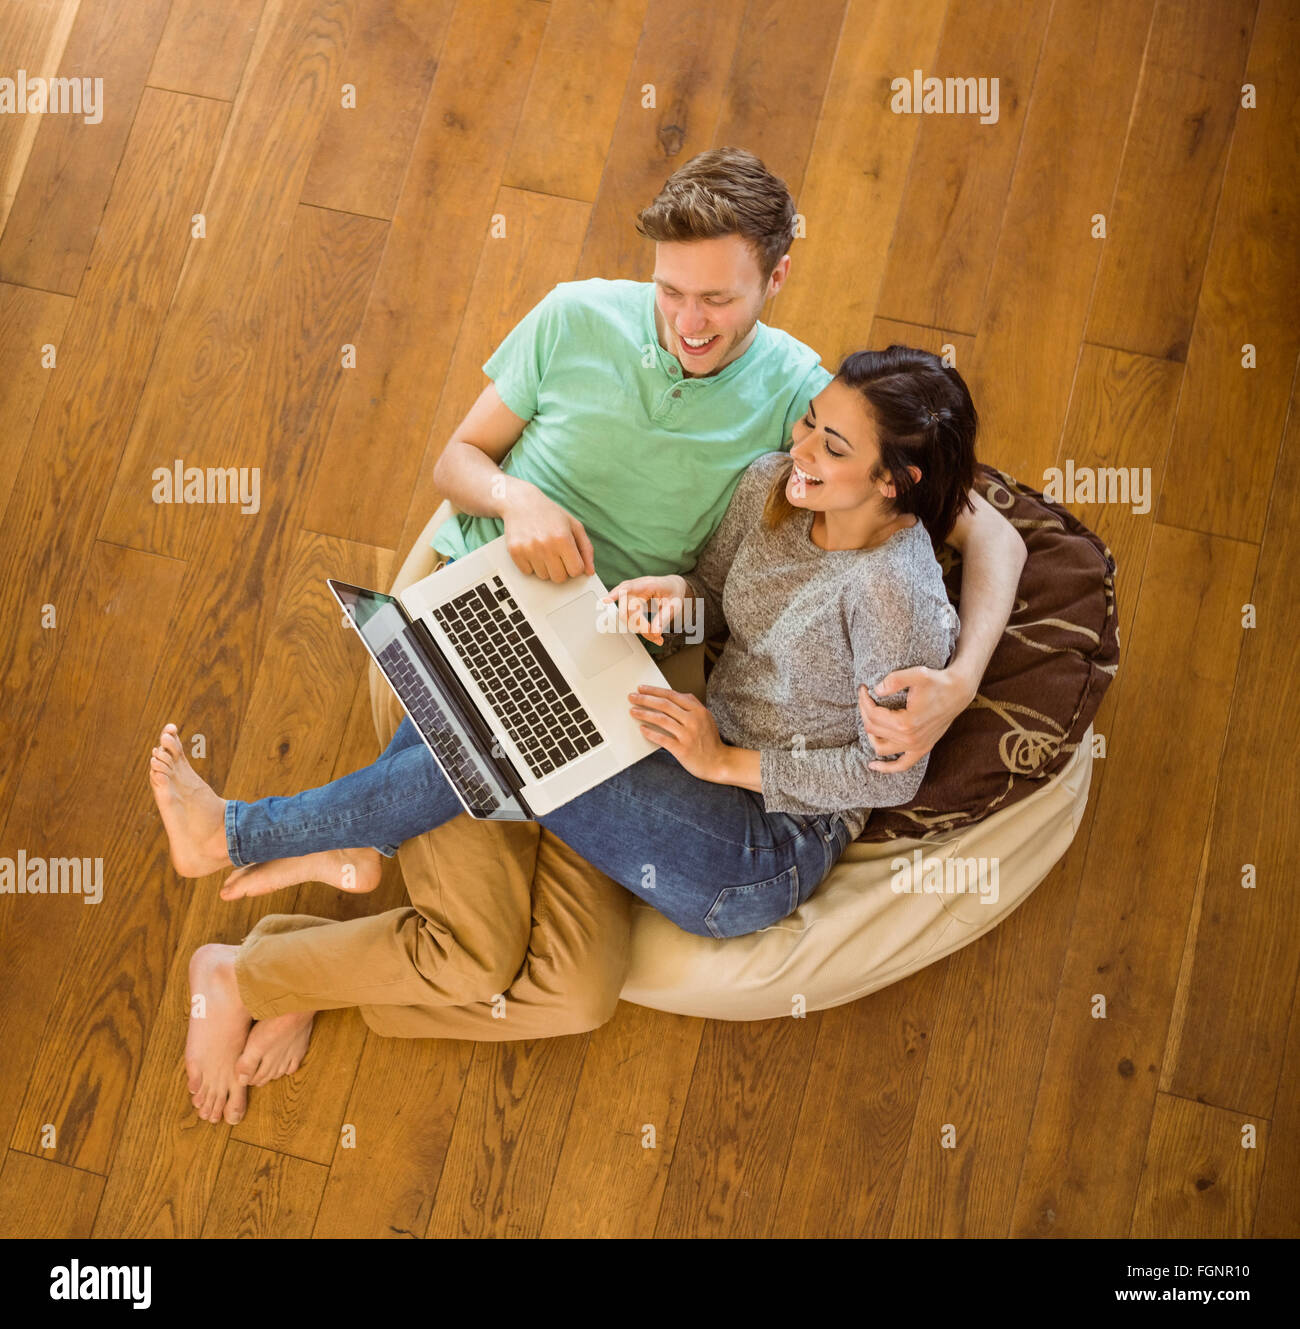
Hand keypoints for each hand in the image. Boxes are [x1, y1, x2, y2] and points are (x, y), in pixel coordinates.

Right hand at [500, 482, 594, 581]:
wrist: (521, 502)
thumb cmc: (550, 514)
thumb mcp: (574, 526)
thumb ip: (586, 549)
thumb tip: (590, 571)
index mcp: (563, 538)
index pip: (576, 570)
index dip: (575, 565)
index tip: (570, 558)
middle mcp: (545, 545)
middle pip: (559, 578)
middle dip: (561, 569)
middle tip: (557, 555)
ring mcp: (528, 550)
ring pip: (543, 577)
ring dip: (545, 567)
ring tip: (543, 549)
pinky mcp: (515, 552)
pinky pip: (527, 573)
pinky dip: (530, 565)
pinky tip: (531, 550)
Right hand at [603, 576, 688, 643]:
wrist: (672, 586)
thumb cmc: (673, 592)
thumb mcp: (675, 604)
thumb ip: (664, 617)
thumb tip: (655, 632)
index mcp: (649, 584)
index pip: (628, 587)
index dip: (616, 593)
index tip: (606, 600)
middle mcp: (636, 588)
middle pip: (627, 609)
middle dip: (639, 625)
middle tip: (655, 635)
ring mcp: (632, 596)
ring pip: (627, 617)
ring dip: (640, 629)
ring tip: (657, 637)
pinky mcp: (631, 604)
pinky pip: (630, 619)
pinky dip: (640, 629)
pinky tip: (653, 637)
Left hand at [628, 683, 726, 779]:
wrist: (719, 762)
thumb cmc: (710, 740)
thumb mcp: (706, 717)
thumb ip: (692, 705)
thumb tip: (673, 695)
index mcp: (698, 710)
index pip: (672, 695)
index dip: (654, 691)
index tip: (641, 689)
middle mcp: (693, 720)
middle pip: (664, 705)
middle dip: (645, 699)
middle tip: (632, 697)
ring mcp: (688, 735)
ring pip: (661, 720)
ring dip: (644, 714)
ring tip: (633, 711)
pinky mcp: (682, 750)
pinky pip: (663, 739)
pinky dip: (651, 733)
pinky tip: (642, 729)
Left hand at [858, 666, 975, 771]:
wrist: (958, 692)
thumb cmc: (937, 682)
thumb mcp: (917, 674)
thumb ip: (895, 680)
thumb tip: (876, 690)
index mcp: (906, 722)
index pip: (872, 714)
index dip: (863, 700)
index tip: (863, 688)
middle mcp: (910, 739)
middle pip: (873, 729)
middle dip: (864, 711)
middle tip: (865, 697)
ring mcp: (916, 747)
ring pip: (880, 747)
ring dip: (870, 733)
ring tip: (869, 717)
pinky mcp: (922, 749)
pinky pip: (901, 765)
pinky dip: (886, 767)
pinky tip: (873, 765)